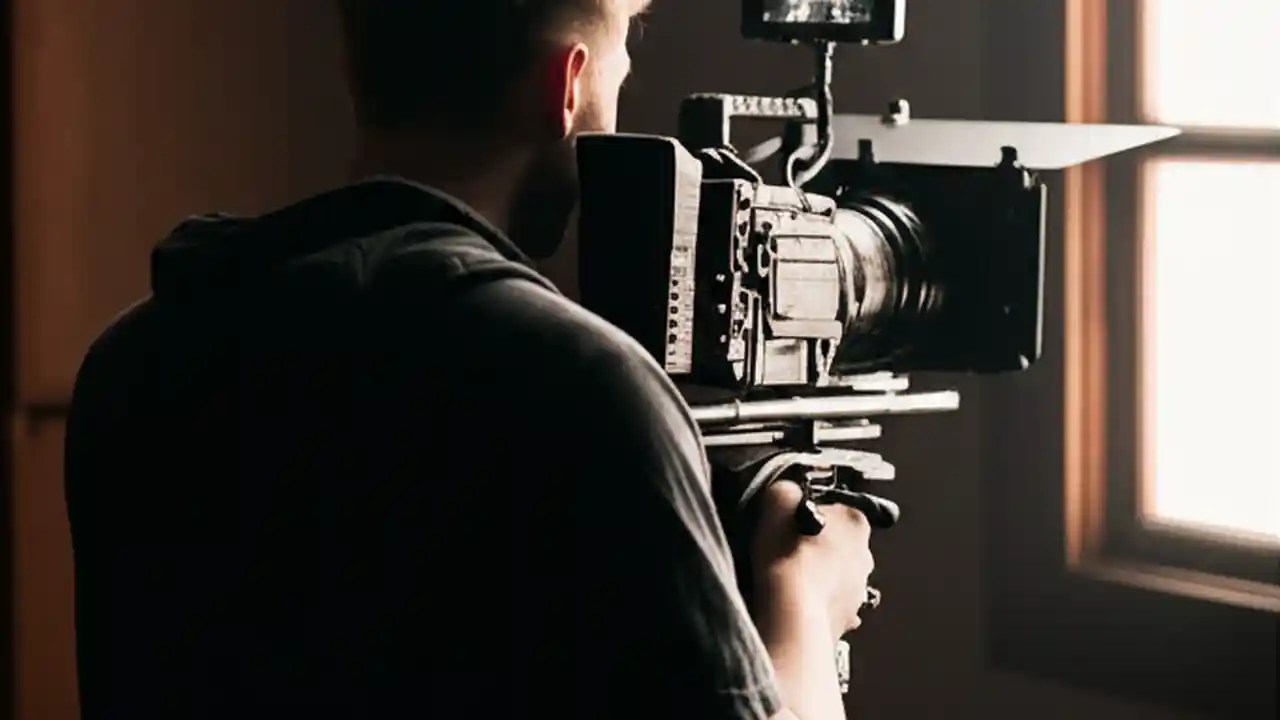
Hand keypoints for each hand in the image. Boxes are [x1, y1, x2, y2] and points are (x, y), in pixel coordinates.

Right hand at [748, 478, 874, 638]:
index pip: (835, 506)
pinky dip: (816, 603)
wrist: (793, 618)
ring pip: (835, 575)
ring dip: (817, 575)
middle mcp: (865, 555)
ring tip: (787, 579)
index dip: (810, 511)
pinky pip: (830, 604)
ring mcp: (859, 590)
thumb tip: (786, 491)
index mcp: (855, 521)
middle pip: (838, 541)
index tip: (791, 521)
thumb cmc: (788, 558)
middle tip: (786, 548)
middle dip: (816, 544)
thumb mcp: (777, 503)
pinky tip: (795, 602)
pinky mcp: (847, 620)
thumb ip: (786, 490)